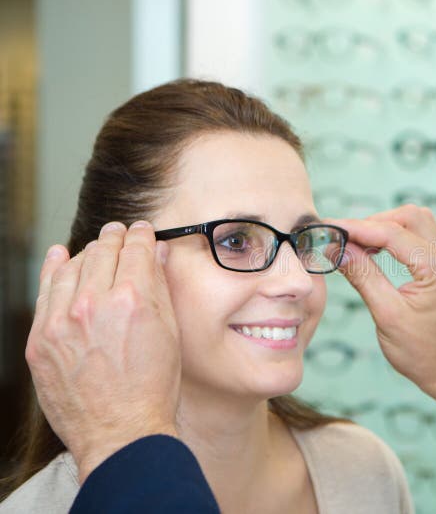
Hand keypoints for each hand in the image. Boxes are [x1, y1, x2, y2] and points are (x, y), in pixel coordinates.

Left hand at [25, 221, 180, 482]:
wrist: (121, 431)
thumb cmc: (153, 387)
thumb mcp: (169, 334)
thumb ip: (160, 288)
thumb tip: (157, 255)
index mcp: (133, 301)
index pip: (135, 250)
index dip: (140, 235)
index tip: (142, 230)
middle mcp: (93, 304)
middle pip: (102, 253)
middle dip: (114, 238)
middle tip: (120, 232)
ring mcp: (61, 322)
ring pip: (71, 267)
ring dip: (86, 252)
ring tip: (96, 247)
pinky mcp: (40, 340)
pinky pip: (45, 292)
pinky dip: (53, 270)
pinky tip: (60, 256)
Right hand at [328, 206, 435, 424]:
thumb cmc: (423, 353)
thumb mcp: (386, 315)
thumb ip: (362, 276)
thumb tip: (337, 248)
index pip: (392, 233)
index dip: (356, 228)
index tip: (328, 228)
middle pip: (409, 217)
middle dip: (373, 222)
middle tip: (343, 238)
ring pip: (417, 223)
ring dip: (386, 227)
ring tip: (357, 244)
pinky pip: (423, 238)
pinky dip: (398, 238)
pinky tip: (377, 251)